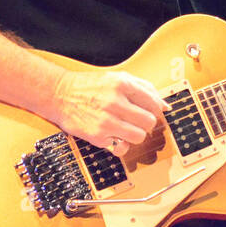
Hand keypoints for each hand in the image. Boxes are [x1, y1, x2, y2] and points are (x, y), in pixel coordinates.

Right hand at [50, 69, 167, 157]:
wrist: (59, 94)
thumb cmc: (90, 87)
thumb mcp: (117, 78)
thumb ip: (144, 88)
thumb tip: (165, 106)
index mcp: (122, 84)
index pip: (154, 103)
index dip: (156, 110)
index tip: (151, 112)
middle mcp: (114, 101)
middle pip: (149, 121)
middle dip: (146, 123)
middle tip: (138, 120)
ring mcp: (105, 120)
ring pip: (139, 136)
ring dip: (135, 134)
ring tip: (126, 129)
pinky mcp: (97, 136)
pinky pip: (122, 148)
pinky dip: (121, 146)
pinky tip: (115, 137)